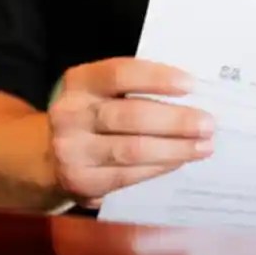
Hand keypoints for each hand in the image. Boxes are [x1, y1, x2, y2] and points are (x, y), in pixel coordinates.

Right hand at [49, 58, 214, 206]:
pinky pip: (128, 174)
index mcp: (79, 82)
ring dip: (174, 148)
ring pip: (132, 149)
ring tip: (203, 146)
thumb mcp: (99, 93)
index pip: (119, 73)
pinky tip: (178, 161)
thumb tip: (191, 95)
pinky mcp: (81, 181)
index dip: (156, 78)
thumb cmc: (90, 117)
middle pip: (130, 115)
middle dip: (175, 120)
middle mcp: (70, 113)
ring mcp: (72, 149)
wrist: (47, 157)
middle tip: (207, 124)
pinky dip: (158, 167)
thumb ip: (133, 89)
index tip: (190, 84)